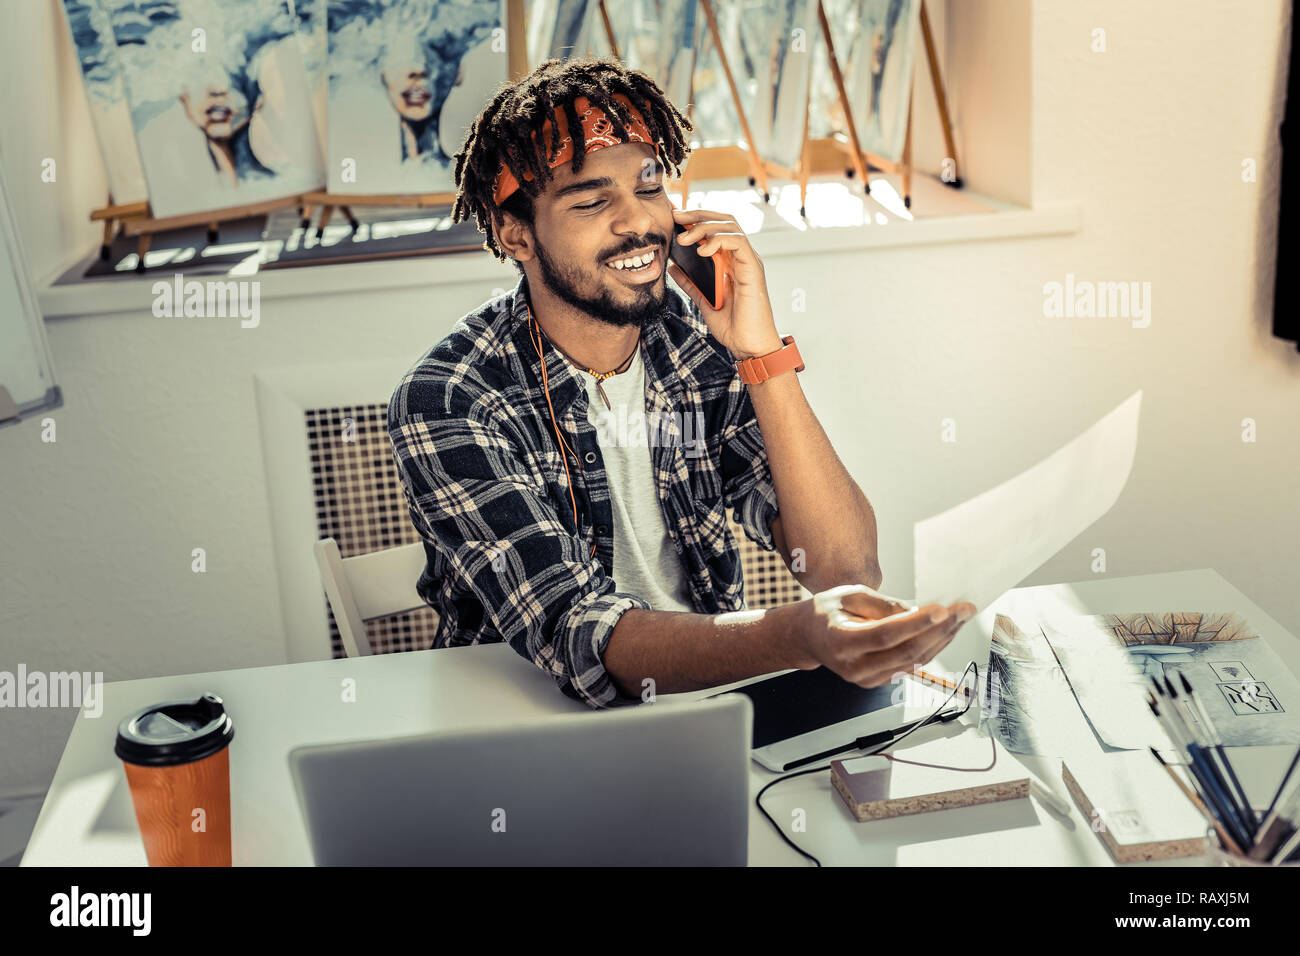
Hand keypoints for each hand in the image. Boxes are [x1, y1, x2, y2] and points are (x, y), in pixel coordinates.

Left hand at [666, 206, 782, 359]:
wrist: (748, 347)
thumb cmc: (733, 327)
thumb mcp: (703, 301)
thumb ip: (690, 283)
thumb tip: (673, 266)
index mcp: (731, 262)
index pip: (717, 228)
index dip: (696, 219)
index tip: (673, 219)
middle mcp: (742, 257)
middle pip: (724, 220)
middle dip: (698, 214)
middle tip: (676, 216)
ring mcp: (749, 262)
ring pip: (731, 226)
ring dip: (704, 227)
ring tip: (684, 239)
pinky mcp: (753, 269)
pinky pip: (739, 242)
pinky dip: (719, 240)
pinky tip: (702, 250)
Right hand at [788, 585, 976, 687]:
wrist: (810, 637)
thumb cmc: (826, 612)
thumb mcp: (848, 595)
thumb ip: (881, 604)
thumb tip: (915, 611)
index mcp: (841, 642)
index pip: (885, 635)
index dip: (916, 623)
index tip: (942, 610)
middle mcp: (855, 667)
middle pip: (906, 651)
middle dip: (940, 630)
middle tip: (963, 610)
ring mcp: (867, 679)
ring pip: (914, 661)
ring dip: (942, 639)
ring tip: (961, 617)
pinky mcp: (879, 682)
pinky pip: (911, 666)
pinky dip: (932, 648)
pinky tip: (945, 631)